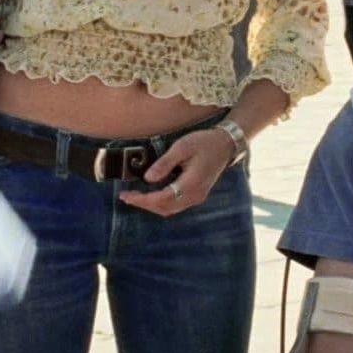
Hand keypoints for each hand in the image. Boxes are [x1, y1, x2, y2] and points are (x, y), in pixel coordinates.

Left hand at [119, 128, 234, 217]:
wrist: (225, 145)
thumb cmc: (204, 143)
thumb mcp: (182, 147)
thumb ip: (164, 163)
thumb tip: (148, 178)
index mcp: (191, 184)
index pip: (161, 199)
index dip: (142, 199)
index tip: (126, 195)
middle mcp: (195, 195)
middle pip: (165, 208)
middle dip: (144, 204)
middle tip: (126, 196)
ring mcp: (197, 197)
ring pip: (170, 209)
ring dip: (152, 205)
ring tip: (135, 196)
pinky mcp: (197, 195)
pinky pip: (176, 204)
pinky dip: (161, 202)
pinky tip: (151, 194)